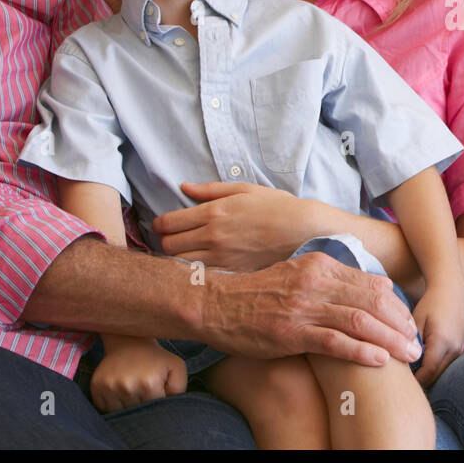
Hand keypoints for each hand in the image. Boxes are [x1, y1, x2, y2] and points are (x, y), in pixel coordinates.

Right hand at [90, 334, 186, 411]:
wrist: (129, 341)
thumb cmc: (155, 357)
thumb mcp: (176, 367)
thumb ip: (179, 389)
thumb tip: (169, 406)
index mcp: (149, 383)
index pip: (154, 409)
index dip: (156, 401)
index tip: (155, 391)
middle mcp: (127, 387)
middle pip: (137, 412)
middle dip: (141, 404)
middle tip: (143, 388)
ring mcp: (110, 387)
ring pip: (120, 412)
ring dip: (126, 405)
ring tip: (131, 387)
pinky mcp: (96, 387)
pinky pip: (105, 408)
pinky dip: (112, 403)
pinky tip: (119, 389)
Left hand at [155, 182, 315, 270]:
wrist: (304, 230)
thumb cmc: (276, 206)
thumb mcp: (244, 189)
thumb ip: (210, 190)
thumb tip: (184, 187)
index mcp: (214, 212)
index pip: (168, 223)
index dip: (159, 224)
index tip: (162, 225)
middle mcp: (213, 236)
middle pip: (169, 245)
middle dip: (165, 241)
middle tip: (172, 238)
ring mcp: (222, 256)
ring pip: (181, 263)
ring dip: (177, 258)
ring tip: (185, 252)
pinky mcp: (232, 271)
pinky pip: (201, 275)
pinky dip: (194, 270)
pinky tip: (200, 264)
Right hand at [202, 249, 421, 366]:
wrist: (216, 303)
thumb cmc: (259, 292)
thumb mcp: (297, 273)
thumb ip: (331, 278)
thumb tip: (369, 288)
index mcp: (321, 265)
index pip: (372, 283)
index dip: (397, 304)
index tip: (408, 321)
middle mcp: (317, 282)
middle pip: (373, 301)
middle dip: (400, 324)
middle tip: (415, 342)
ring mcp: (305, 307)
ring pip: (361, 321)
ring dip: (390, 340)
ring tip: (407, 354)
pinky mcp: (293, 333)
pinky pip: (336, 343)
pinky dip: (362, 352)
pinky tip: (380, 361)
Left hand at [411, 278, 463, 387]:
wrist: (451, 291)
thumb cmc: (430, 304)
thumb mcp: (415, 322)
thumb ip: (409, 344)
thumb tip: (401, 367)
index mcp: (442, 341)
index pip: (428, 373)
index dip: (413, 381)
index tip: (398, 382)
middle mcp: (455, 348)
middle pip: (436, 377)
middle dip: (420, 381)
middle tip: (402, 380)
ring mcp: (460, 349)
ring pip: (442, 373)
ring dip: (428, 375)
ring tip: (411, 372)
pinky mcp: (461, 348)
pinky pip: (446, 365)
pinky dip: (435, 367)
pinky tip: (422, 362)